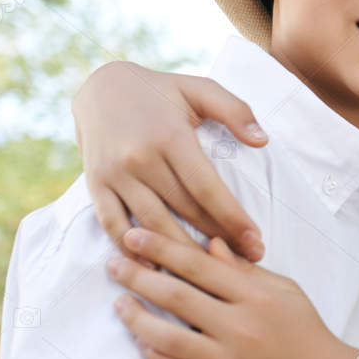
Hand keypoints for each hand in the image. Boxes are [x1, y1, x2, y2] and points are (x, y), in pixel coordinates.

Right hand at [75, 61, 269, 262]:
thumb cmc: (161, 91)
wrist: (101, 86)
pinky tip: (157, 267)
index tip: (256, 240)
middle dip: (218, 239)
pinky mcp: (95, 184)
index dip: (233, 218)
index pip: (207, 187)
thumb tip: (263, 141)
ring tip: (211, 272)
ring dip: (181, 252)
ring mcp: (115, 174)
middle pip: (184, 210)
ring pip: (152, 223)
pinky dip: (132, 247)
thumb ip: (235, 110)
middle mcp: (140, 158)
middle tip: (247, 261)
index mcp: (170, 136)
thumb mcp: (200, 89)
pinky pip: (113, 223)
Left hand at [106, 228, 353, 358]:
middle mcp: (240, 328)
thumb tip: (207, 244)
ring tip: (120, 304)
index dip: (161, 248)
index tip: (133, 236)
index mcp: (256, 297)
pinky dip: (154, 358)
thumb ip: (244, 270)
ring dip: (136, 319)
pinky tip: (142, 342)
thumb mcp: (285, 291)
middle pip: (176, 297)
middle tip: (113, 265)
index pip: (198, 266)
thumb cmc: (306, 332)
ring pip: (167, 338)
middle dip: (137, 277)